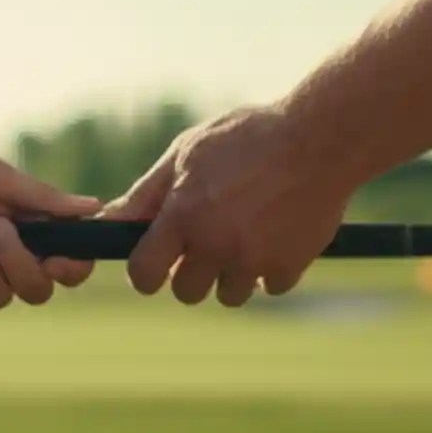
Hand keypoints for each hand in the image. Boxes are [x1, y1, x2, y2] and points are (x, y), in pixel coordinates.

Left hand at [99, 106, 355, 306]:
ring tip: (248, 233)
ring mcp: (253, 260)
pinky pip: (269, 287)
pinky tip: (279, 233)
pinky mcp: (289, 267)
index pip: (143, 274)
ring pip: (229, 295)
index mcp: (183, 215)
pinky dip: (273, 268)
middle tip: (211, 241)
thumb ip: (147, 193)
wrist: (321, 138)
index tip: (159, 262)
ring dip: (234, 273)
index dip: (146, 272)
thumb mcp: (188, 151)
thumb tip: (110, 221)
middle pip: (186, 292)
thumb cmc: (248, 137)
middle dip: (194, 272)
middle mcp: (215, 244)